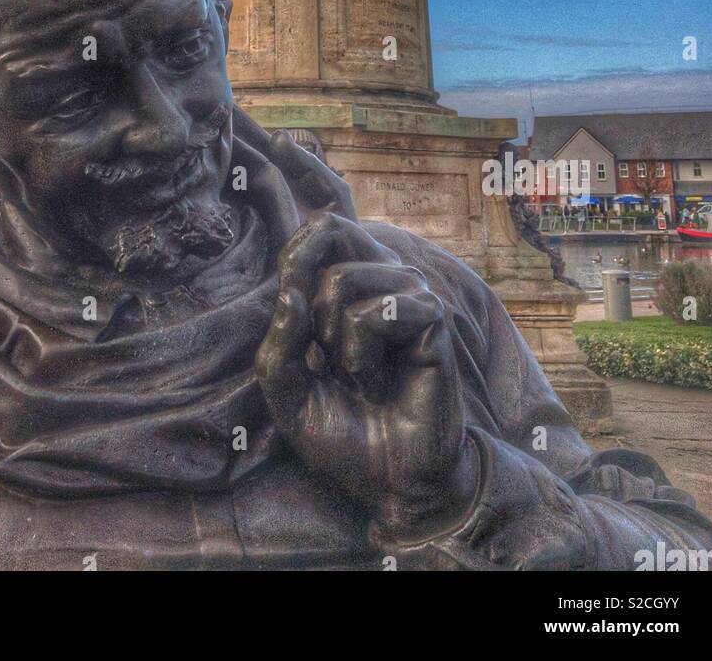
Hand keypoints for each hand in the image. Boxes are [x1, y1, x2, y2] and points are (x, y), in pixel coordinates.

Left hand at [255, 212, 478, 541]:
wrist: (390, 482)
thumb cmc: (344, 433)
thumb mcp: (288, 392)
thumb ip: (280, 342)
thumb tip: (289, 292)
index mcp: (351, 285)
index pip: (319, 230)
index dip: (293, 257)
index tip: (298, 318)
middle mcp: (382, 278)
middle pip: (330, 232)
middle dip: (308, 303)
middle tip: (329, 355)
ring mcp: (409, 294)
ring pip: (341, 280)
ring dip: (334, 341)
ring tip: (359, 375)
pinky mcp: (431, 317)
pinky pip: (371, 313)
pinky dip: (361, 357)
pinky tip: (381, 383)